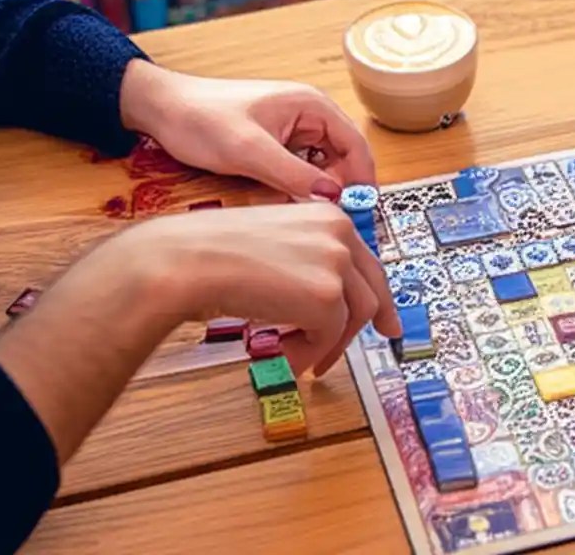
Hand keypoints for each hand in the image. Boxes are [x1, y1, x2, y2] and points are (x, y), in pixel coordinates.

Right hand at [117, 202, 399, 375]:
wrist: (189, 260)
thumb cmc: (212, 251)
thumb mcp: (274, 244)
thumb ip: (305, 263)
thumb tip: (325, 299)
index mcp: (328, 216)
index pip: (364, 261)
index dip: (377, 293)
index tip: (385, 319)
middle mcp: (339, 235)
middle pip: (370, 290)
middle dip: (373, 322)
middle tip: (379, 342)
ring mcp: (336, 264)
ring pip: (355, 318)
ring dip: (330, 344)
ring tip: (303, 358)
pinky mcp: (327, 298)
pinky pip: (329, 338)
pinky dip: (310, 353)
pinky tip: (285, 355)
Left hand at [119, 60, 373, 200]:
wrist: (160, 110)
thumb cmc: (200, 119)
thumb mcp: (249, 151)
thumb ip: (294, 175)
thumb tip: (333, 199)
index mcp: (313, 106)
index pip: (357, 147)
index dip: (363, 182)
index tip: (359, 215)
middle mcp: (310, 116)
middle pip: (344, 160)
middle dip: (341, 191)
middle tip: (332, 223)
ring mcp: (294, 131)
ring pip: (323, 169)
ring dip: (318, 192)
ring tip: (307, 217)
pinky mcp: (277, 145)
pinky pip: (301, 171)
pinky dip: (299, 189)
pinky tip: (286, 205)